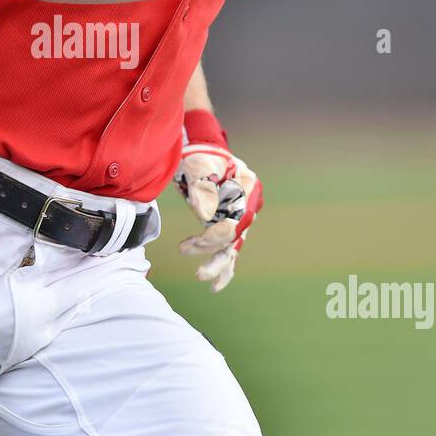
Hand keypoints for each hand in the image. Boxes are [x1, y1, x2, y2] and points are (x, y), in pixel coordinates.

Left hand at [173, 110, 263, 290]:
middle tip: (193, 268)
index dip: (212, 238)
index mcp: (245, 187)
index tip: (188, 246)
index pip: (234, 222)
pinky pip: (229, 246)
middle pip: (234, 236)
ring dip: (218, 264)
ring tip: (205, 281)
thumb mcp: (197, 165)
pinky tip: (216, 284)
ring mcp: (239, 214)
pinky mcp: (228, 221)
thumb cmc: (199, 155)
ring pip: (233, 245)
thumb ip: (202, 186)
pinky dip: (224, 265)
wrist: (200, 151)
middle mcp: (247, 203)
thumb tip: (205, 215)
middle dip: (212, 252)